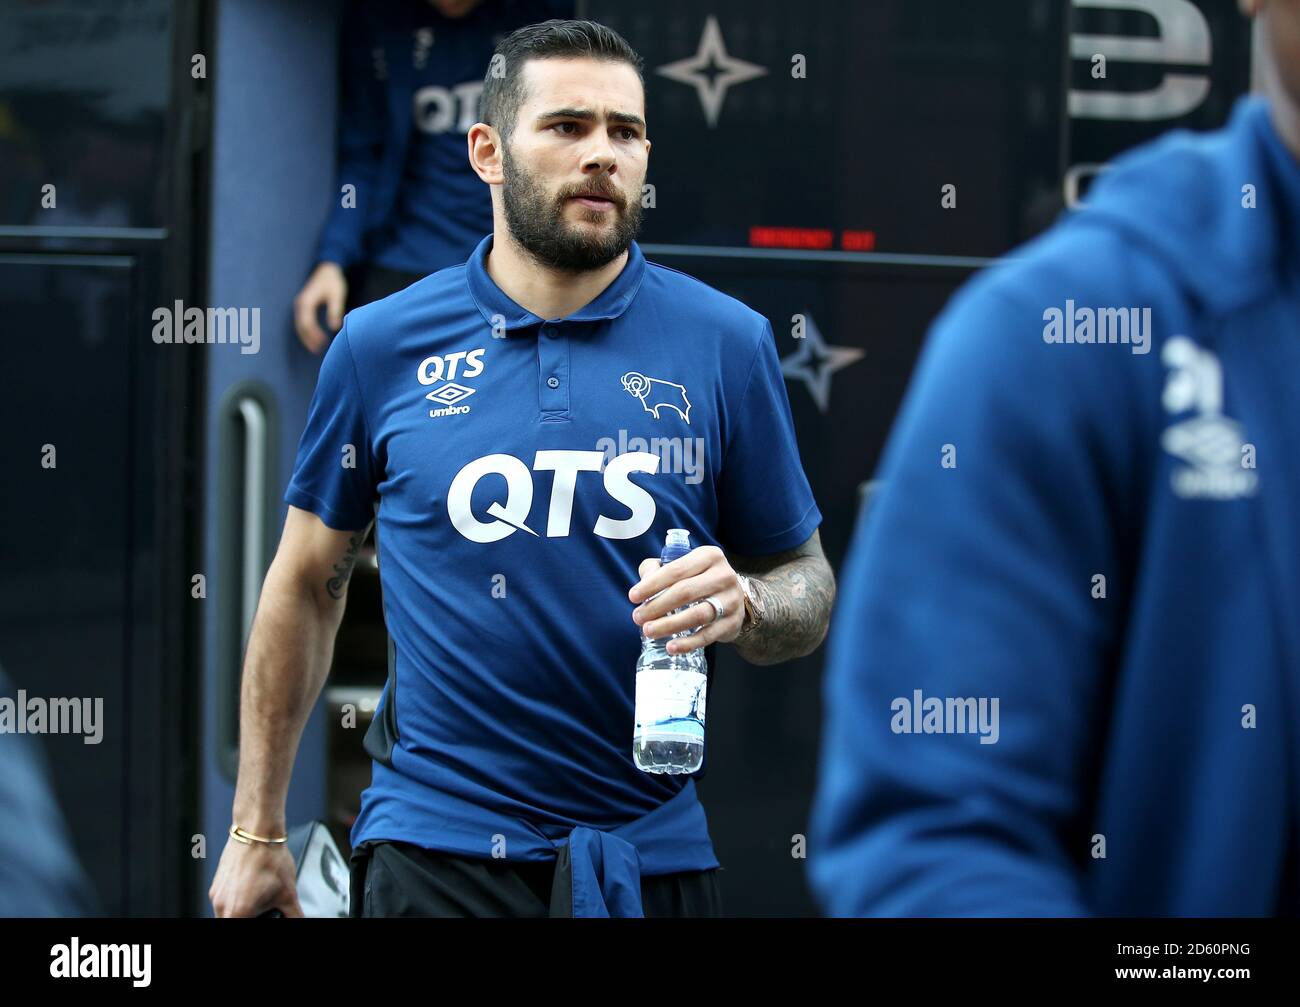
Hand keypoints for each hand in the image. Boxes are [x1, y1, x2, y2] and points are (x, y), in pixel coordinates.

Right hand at [209, 833, 303, 917]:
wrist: (257, 832)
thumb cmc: (270, 859)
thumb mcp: (289, 893)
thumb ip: (294, 914)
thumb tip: (299, 919)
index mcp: (238, 913)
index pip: (243, 928)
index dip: (260, 922)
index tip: (265, 916)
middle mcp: (221, 906)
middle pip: (234, 921)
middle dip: (251, 917)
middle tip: (264, 908)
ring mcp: (216, 894)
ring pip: (228, 913)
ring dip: (243, 909)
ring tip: (260, 896)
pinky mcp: (216, 883)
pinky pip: (224, 900)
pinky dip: (237, 898)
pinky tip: (252, 886)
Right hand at [293, 261, 346, 353]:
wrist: (327, 269)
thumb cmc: (333, 282)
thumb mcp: (337, 295)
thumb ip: (335, 310)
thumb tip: (334, 327)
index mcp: (307, 301)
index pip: (307, 322)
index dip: (313, 334)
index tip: (322, 343)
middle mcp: (300, 304)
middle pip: (301, 326)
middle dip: (308, 340)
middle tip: (318, 351)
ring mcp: (301, 305)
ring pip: (300, 325)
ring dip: (307, 338)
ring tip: (317, 349)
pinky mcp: (304, 306)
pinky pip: (303, 322)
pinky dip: (307, 332)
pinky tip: (316, 339)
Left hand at [628, 545, 746, 653]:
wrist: (733, 598)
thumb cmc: (698, 580)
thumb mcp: (682, 567)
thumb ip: (657, 569)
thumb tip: (643, 583)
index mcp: (709, 556)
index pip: (676, 570)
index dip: (652, 584)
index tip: (633, 597)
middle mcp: (724, 575)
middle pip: (685, 592)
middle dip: (657, 606)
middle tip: (638, 617)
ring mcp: (732, 600)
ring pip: (698, 615)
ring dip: (670, 625)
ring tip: (649, 631)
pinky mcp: (733, 622)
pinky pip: (708, 635)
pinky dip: (688, 643)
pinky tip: (671, 646)